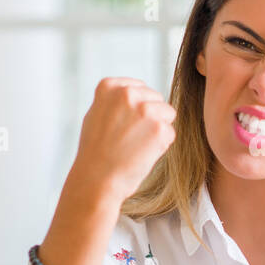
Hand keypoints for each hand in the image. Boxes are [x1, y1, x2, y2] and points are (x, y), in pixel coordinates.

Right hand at [70, 77, 176, 206]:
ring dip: (157, 129)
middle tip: (129, 138)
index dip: (135, 109)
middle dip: (149, 117)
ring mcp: (145, 110)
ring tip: (135, 145)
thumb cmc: (95, 151)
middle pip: (156, 99)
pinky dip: (160, 145)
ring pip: (167, 114)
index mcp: (110, 86)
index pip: (140, 88)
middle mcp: (128, 93)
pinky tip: (141, 154)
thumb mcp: (96, 114)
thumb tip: (136, 92)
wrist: (96, 179)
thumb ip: (115, 100)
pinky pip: (170, 133)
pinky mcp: (159, 128)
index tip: (122, 125)